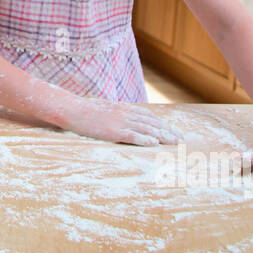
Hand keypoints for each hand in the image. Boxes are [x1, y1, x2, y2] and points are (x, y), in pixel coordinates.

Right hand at [52, 98, 181, 145]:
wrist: (72, 109)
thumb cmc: (84, 110)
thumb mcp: (103, 108)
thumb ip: (115, 113)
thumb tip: (121, 117)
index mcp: (124, 109)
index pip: (148, 116)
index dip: (162, 123)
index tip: (172, 129)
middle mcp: (126, 114)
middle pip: (152, 123)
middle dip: (168, 130)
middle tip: (180, 138)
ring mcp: (120, 122)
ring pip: (147, 129)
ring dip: (162, 136)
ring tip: (174, 142)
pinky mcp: (113, 131)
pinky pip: (133, 136)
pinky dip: (145, 139)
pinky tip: (154, 144)